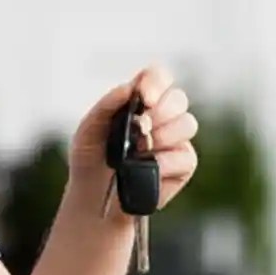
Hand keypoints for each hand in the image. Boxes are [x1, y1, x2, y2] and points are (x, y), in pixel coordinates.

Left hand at [67, 64, 198, 212]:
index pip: (158, 77)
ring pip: (187, 124)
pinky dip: (164, 162)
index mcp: (139, 100)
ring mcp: (175, 139)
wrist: (94, 198)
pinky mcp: (183, 164)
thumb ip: (106, 106)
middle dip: (159, 112)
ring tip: (139, 151)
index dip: (156, 81)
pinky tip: (148, 167)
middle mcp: (161, 116)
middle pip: (178, 98)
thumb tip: (128, 88)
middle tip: (140, 128)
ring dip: (162, 136)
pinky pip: (187, 156)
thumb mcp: (88, 130)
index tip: (145, 98)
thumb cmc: (91, 159)